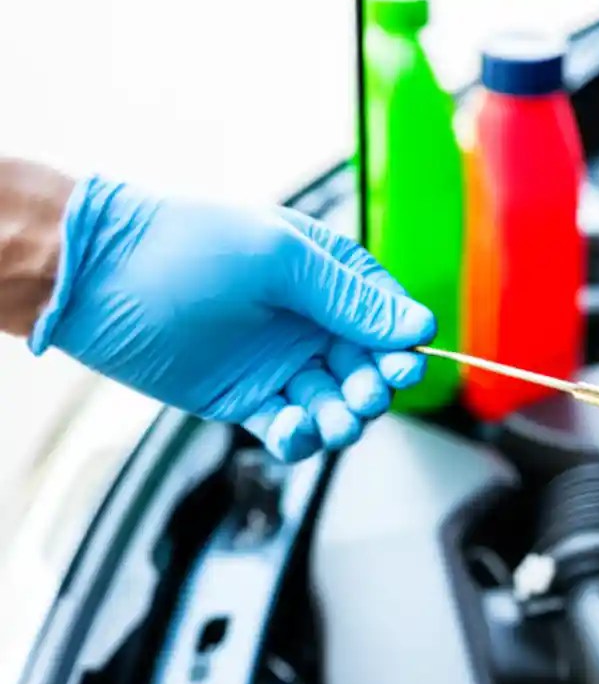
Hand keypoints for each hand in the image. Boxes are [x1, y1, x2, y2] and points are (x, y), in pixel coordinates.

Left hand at [29, 175, 433, 460]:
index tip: (402, 366)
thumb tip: (419, 326)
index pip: (388, 315)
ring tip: (331, 423)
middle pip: (368, 366)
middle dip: (373, 387)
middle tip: (361, 396)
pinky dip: (301, 435)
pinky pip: (291, 426)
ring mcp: (281, 362)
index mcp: (327, 274)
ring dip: (342, 418)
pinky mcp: (248, 399)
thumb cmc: (186, 247)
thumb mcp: (280, 260)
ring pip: (335, 402)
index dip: (401, 345)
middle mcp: (311, 320)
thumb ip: (350, 299)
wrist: (95, 277)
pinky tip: (293, 430)